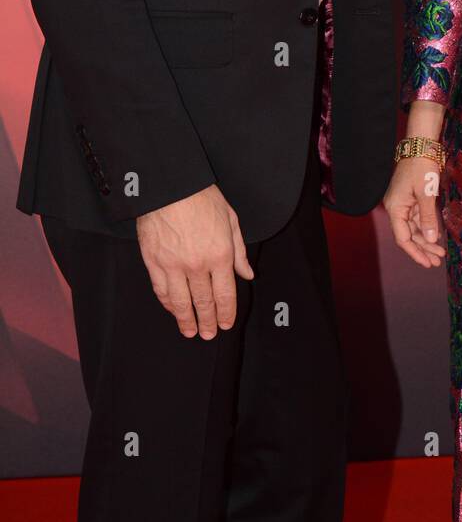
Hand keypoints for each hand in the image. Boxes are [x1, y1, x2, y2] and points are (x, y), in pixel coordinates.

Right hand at [136, 184, 254, 337]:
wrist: (170, 186)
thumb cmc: (203, 198)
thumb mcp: (231, 220)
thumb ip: (239, 251)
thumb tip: (247, 274)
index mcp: (220, 255)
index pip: (225, 294)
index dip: (226, 313)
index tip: (225, 324)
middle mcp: (197, 265)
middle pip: (203, 302)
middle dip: (207, 321)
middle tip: (208, 334)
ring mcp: (173, 266)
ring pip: (180, 302)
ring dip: (186, 320)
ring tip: (190, 331)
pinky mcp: (153, 262)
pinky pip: (161, 290)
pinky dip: (168, 303)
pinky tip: (172, 310)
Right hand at [382, 157, 446, 267]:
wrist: (421, 145)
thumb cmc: (422, 167)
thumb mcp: (426, 194)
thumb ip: (428, 218)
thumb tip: (431, 240)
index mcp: (396, 208)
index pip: (403, 238)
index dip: (415, 252)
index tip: (427, 263)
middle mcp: (397, 208)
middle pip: (409, 235)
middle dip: (423, 248)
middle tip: (437, 261)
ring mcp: (405, 203)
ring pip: (414, 228)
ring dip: (427, 240)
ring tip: (439, 253)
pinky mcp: (413, 198)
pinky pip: (419, 218)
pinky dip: (427, 227)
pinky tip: (437, 237)